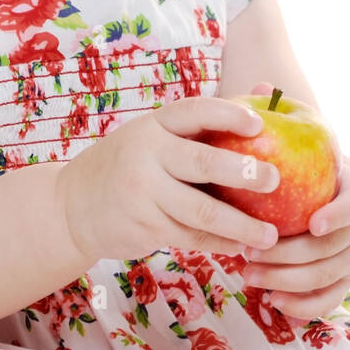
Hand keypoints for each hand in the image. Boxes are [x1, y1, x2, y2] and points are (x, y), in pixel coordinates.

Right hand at [59, 95, 282, 265]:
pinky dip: (219, 244)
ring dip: (241, 225)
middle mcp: (147, 154)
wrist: (73, 205)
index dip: (228, 115)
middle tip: (276, 180)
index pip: (195, 112)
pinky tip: (240, 247)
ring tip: (270, 236)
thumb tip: (266, 101)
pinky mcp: (144, 226)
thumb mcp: (151, 136)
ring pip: (202, 211)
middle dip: (244, 172)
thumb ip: (198, 127)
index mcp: (154, 125)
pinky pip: (191, 237)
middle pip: (204, 162)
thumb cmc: (129, 164)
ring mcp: (143, 192)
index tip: (260, 125)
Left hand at [242, 85, 349, 317]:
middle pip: (333, 250)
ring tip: (247, 272)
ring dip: (285, 280)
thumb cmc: (313, 161)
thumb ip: (288, 114)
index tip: (313, 223)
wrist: (335, 192)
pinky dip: (301, 305)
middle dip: (290, 255)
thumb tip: (261, 86)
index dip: (338, 216)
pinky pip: (327, 300)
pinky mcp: (346, 281)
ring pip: (326, 278)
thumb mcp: (308, 135)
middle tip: (250, 250)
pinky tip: (270, 301)